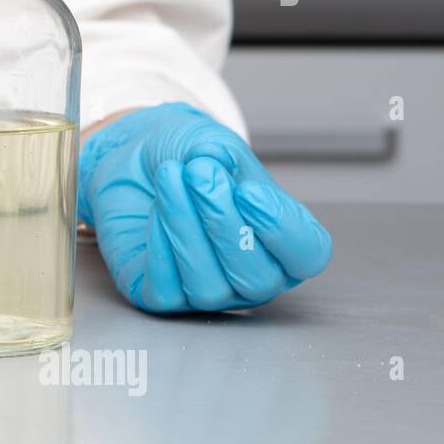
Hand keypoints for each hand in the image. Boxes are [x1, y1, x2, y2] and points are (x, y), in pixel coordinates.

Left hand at [78, 102, 331, 312]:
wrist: (136, 162)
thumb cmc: (187, 162)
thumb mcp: (216, 147)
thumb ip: (226, 157)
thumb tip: (216, 162)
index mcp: (284, 242)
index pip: (308, 254)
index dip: (282, 227)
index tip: (249, 189)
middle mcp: (252, 276)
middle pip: (258, 278)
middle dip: (226, 223)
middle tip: (200, 174)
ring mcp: (209, 292)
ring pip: (210, 287)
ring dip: (187, 228)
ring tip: (170, 177)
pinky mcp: (163, 297)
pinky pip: (167, 289)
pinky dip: (161, 246)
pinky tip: (154, 209)